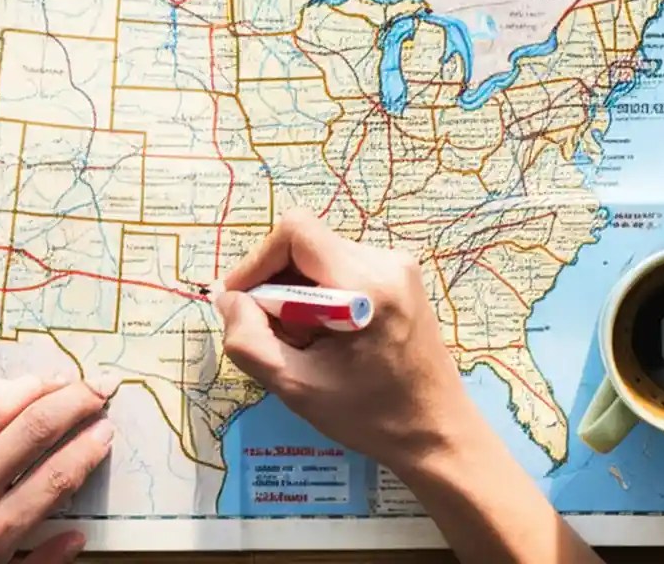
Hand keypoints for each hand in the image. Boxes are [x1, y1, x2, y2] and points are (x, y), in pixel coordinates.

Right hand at [216, 209, 466, 471]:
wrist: (437, 431)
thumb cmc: (370, 417)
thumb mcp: (296, 387)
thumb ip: (249, 339)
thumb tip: (227, 298)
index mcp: (365, 285)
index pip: (295, 231)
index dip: (256, 261)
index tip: (239, 301)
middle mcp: (386, 261)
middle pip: (306, 244)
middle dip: (276, 284)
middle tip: (273, 333)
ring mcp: (399, 265)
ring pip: (321, 256)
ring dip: (297, 292)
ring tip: (304, 341)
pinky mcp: (402, 275)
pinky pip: (341, 267)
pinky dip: (320, 294)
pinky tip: (328, 335)